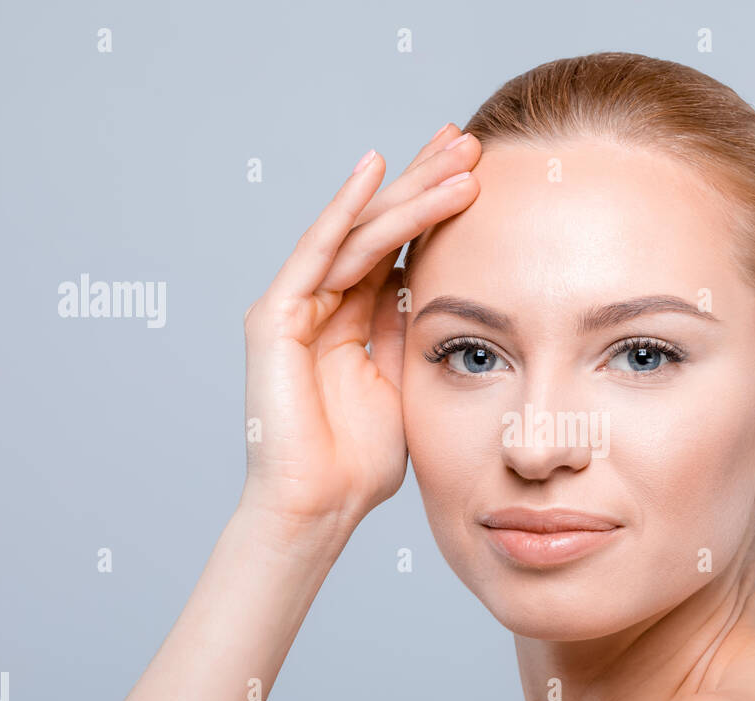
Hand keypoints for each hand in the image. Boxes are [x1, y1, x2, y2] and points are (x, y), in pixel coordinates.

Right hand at [238, 124, 480, 530]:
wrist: (319, 506)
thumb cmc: (359, 460)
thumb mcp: (403, 379)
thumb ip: (407, 328)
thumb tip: (433, 283)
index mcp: (352, 317)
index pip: (398, 247)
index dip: (434, 206)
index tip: (478, 171)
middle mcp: (321, 301)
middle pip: (380, 227)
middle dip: (425, 181)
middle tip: (469, 140)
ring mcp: (295, 305)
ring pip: (359, 231)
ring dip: (408, 191)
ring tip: (455, 155)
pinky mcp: (276, 316)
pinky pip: (318, 252)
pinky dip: (346, 209)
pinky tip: (376, 170)